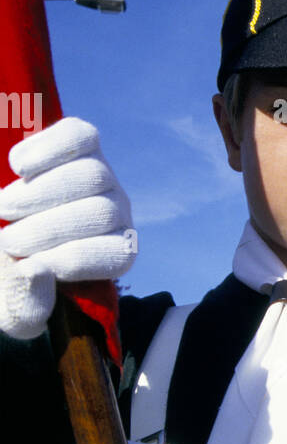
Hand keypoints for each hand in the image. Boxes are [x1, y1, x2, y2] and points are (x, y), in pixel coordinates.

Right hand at [0, 117, 135, 339]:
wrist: (2, 247)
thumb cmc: (13, 280)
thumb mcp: (15, 308)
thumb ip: (26, 303)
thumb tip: (34, 270)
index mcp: (116, 256)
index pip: (115, 254)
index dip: (73, 260)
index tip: (29, 266)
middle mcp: (117, 213)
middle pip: (101, 212)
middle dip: (48, 228)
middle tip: (8, 241)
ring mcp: (102, 174)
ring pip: (90, 174)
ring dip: (39, 193)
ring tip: (3, 209)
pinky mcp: (82, 143)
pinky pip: (78, 135)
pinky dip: (47, 148)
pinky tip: (17, 167)